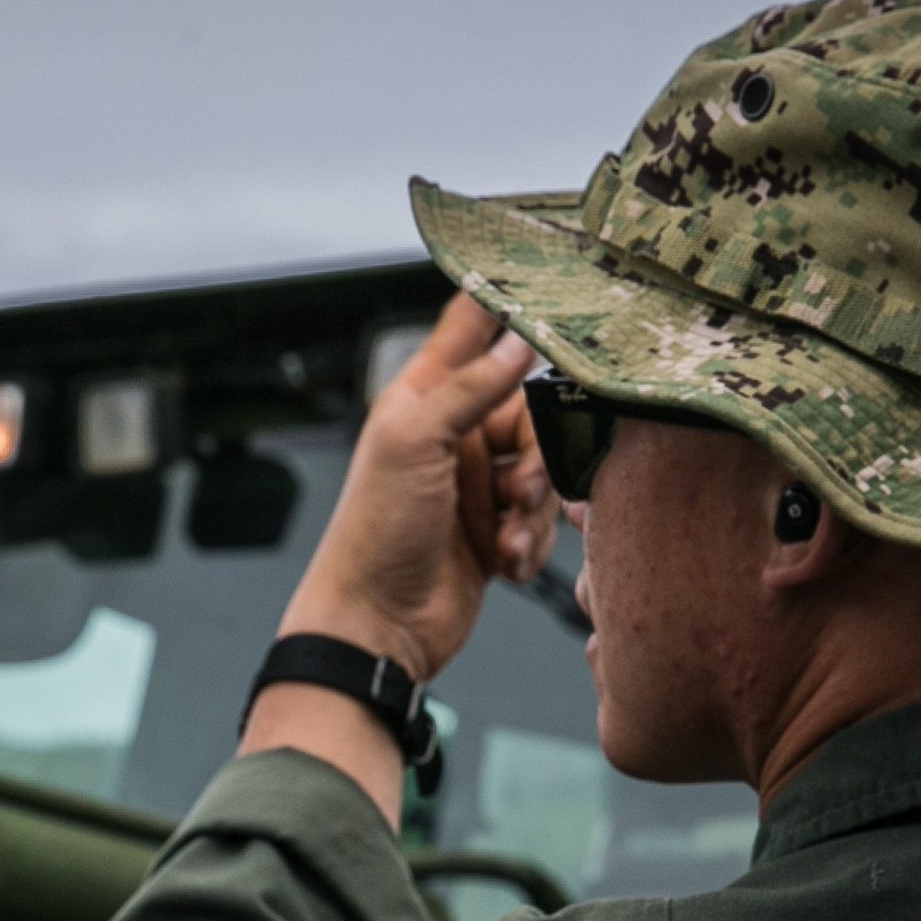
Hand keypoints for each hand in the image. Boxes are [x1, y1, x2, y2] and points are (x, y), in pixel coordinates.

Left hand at [242, 296, 555, 819]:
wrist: (377, 626)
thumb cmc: (374, 533)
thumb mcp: (415, 442)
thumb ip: (471, 386)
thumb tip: (519, 338)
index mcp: (424, 399)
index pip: (470, 330)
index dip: (505, 308)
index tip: (546, 294)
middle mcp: (453, 435)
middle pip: (528, 411)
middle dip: (533, 455)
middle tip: (516, 488)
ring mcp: (476, 484)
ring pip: (543, 470)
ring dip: (533, 508)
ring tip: (506, 537)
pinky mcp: (496, 530)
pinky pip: (541, 520)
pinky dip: (531, 543)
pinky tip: (506, 563)